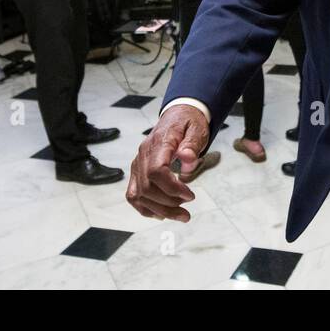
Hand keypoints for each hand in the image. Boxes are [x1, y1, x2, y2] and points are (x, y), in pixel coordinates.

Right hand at [126, 104, 210, 221]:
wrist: (177, 115)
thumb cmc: (188, 123)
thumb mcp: (197, 129)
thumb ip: (192, 144)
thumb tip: (187, 158)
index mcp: (159, 142)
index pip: (156, 171)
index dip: (172, 188)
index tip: (190, 195)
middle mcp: (143, 154)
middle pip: (147, 187)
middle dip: (168, 204)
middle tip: (188, 209)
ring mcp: (137, 163)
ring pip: (139, 195)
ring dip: (160, 210)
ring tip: (181, 215)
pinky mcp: (136, 171)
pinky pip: (133, 194)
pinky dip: (145, 208)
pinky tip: (162, 213)